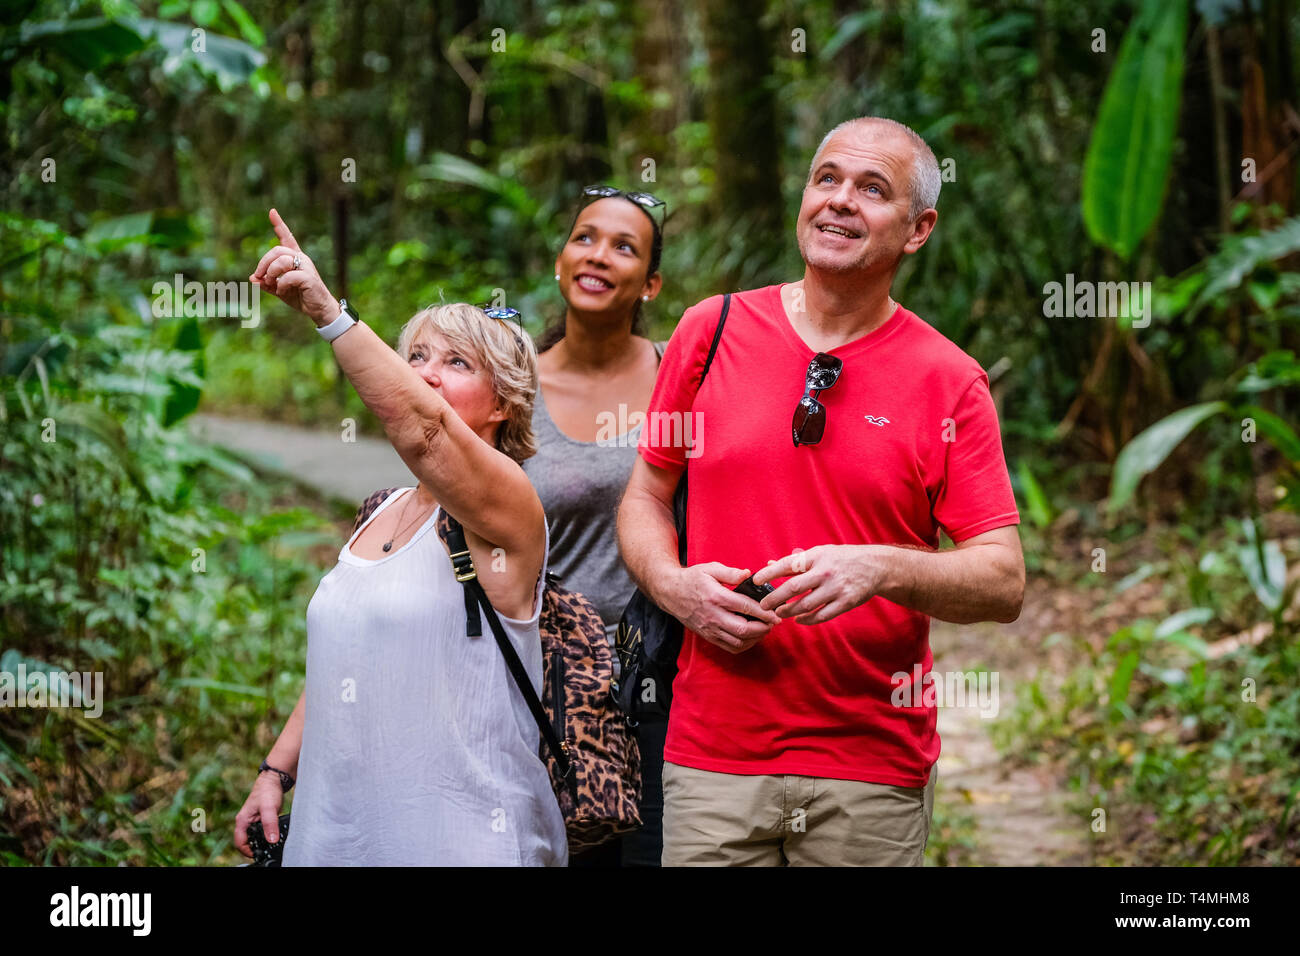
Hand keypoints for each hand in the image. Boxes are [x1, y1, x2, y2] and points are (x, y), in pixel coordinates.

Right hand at [233, 772, 285, 858]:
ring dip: (262, 841)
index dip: (247, 851)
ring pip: (255, 836)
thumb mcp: (269, 809)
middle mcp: (246, 822)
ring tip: (272, 844)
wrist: (275, 780)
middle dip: (255, 847)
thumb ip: (270, 824)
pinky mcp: (261, 819)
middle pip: (247, 841)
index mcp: (242, 821)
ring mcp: (253, 821)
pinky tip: (276, 836)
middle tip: (267, 850)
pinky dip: (267, 835)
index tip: (258, 854)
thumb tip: (272, 840)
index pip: (239, 842)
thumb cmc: (268, 791)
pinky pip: (262, 831)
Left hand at [249, 209, 339, 325]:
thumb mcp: (279, 289)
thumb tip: (251, 279)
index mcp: (295, 258)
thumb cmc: (300, 297)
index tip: (272, 211)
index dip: (279, 224)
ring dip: (270, 272)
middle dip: (263, 263)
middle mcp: (301, 258)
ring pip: (281, 260)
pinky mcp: (308, 277)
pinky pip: (288, 276)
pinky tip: (282, 291)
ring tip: (270, 284)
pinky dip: (280, 284)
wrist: (319, 310)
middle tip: (258, 276)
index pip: (287, 237)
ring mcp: (306, 266)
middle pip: (277, 250)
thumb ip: (266, 283)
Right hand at [667, 562, 781, 654]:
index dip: (763, 612)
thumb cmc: (691, 579)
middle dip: (763, 628)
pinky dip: (744, 645)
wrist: (670, 593)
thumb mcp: (710, 568)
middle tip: (774, 623)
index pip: (745, 607)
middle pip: (743, 629)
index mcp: (715, 597)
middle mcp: (713, 615)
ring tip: (765, 629)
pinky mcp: (708, 636)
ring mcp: (710, 628)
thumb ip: (731, 573)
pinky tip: (752, 637)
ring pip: (738, 642)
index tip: (775, 613)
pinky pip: (729, 647)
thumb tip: (748, 574)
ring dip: (755, 638)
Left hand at [752, 544, 884, 624]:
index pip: (788, 564)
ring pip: (806, 605)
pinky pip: (822, 615)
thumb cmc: (842, 558)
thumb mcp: (821, 553)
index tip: (755, 580)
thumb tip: (770, 564)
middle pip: (794, 587)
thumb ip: (796, 561)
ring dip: (789, 611)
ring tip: (779, 613)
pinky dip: (808, 620)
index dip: (770, 573)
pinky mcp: (846, 603)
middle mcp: (825, 572)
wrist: (876, 566)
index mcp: (817, 556)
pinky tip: (798, 620)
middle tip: (763, 605)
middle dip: (775, 598)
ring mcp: (836, 588)